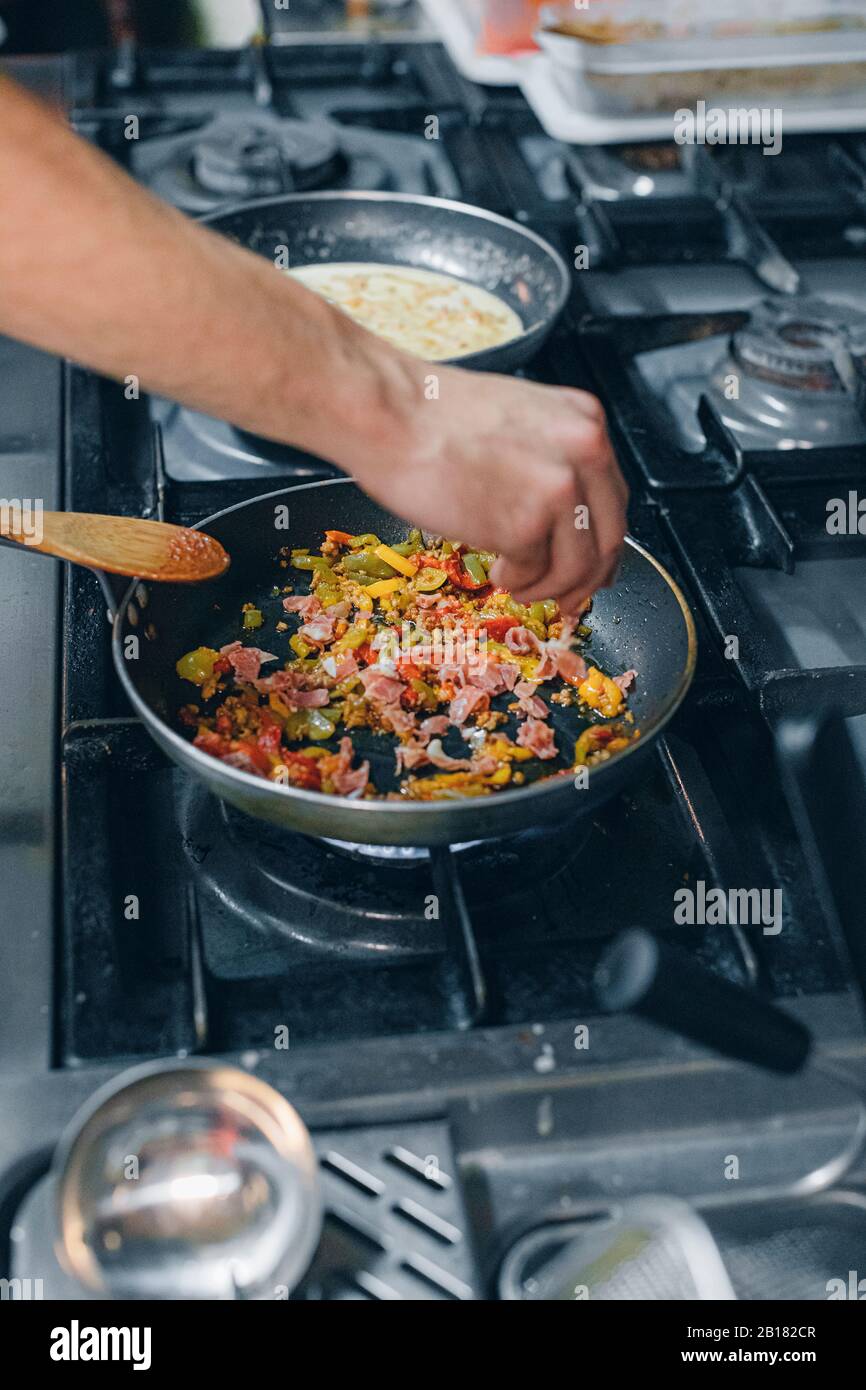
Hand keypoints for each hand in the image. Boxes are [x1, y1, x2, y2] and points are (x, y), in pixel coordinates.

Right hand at [349, 359, 628, 612]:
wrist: (389, 413)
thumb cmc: (433, 416)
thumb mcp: (518, 420)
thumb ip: (551, 458)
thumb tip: (562, 514)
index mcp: (585, 422)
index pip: (613, 498)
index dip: (601, 542)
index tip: (591, 566)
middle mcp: (584, 452)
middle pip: (609, 537)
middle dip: (587, 578)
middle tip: (569, 598)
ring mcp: (557, 490)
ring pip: (578, 566)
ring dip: (550, 588)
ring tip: (521, 587)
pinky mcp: (524, 525)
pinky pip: (536, 573)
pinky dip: (518, 583)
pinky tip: (499, 574)